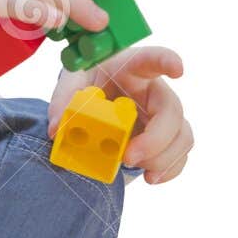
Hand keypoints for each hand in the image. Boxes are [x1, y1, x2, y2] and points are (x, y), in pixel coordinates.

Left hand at [47, 45, 192, 184]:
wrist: (94, 100)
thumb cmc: (88, 82)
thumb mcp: (71, 82)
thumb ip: (63, 100)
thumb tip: (56, 129)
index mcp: (132, 69)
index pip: (153, 59)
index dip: (168, 62)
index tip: (177, 70)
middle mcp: (154, 91)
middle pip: (172, 110)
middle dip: (155, 138)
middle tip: (128, 157)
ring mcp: (163, 116)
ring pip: (182, 136)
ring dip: (163, 158)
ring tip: (138, 170)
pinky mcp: (165, 139)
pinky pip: (179, 155)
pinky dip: (169, 170)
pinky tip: (150, 177)